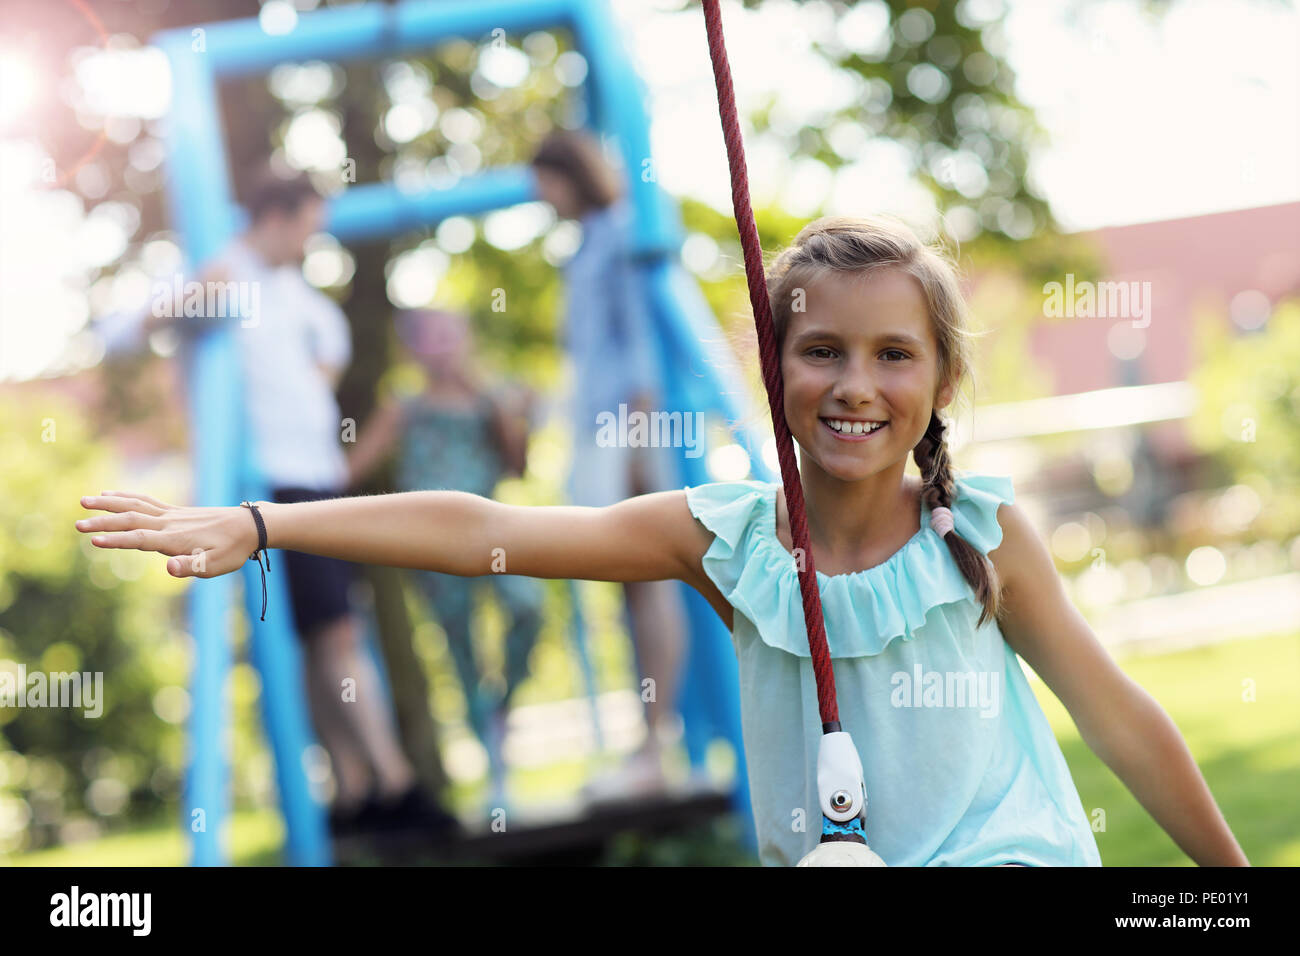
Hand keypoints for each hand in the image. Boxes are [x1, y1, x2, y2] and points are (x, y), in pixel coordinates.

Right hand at [76, 490, 259, 578]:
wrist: (249, 526)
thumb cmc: (233, 550)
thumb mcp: (216, 566)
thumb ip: (191, 567)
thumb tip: (169, 568)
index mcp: (175, 539)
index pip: (140, 539)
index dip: (117, 540)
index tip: (94, 541)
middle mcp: (169, 523)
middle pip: (130, 520)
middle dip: (103, 522)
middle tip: (77, 523)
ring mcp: (171, 515)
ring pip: (134, 505)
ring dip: (109, 503)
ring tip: (85, 501)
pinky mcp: (174, 511)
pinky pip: (145, 501)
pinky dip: (126, 496)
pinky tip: (111, 494)